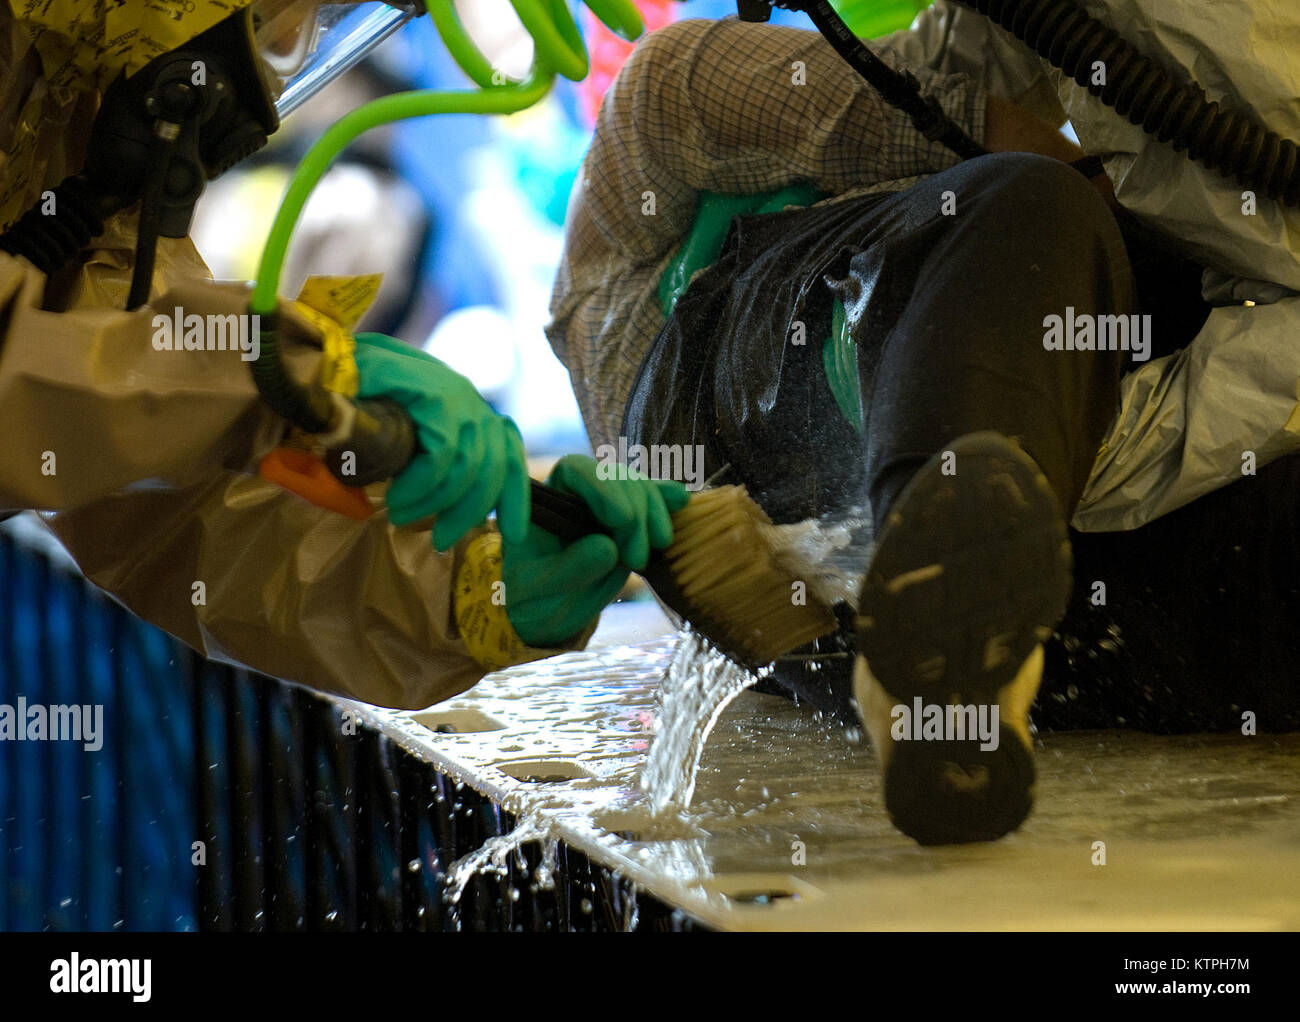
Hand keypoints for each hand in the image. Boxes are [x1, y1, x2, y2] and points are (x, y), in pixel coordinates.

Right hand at [353, 333, 528, 550]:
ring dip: (435, 501)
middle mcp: (464, 395)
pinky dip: (421, 483)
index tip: (514, 533)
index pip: (507, 447)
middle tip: (441, 539)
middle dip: (469, 510)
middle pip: (495, 464)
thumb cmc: (346, 400)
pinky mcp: (433, 393)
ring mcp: (453, 391)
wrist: (312, 359)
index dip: (514, 493)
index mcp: (461, 405)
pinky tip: (398, 496)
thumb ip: (417, 458)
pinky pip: (442, 453)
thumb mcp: (392, 433)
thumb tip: (435, 509)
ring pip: (468, 465)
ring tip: (401, 515)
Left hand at [501, 454, 690, 645]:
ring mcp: (609, 505)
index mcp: (548, 497)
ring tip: (653, 552)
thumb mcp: (536, 590)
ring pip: (640, 489)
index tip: (621, 519)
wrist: (547, 610)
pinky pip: (653, 502)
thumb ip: (567, 570)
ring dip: (654, 515)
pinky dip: (667, 503)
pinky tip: (682, 502)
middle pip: (616, 478)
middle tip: (635, 560)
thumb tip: (608, 547)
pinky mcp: (633, 521)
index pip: (577, 469)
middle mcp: (580, 491)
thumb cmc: (531, 595)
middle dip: (635, 513)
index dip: (603, 486)